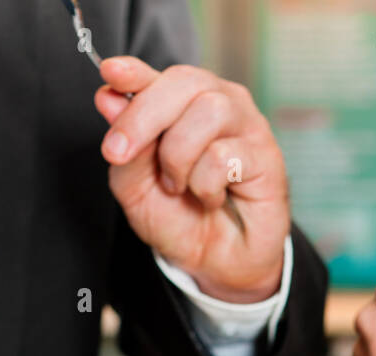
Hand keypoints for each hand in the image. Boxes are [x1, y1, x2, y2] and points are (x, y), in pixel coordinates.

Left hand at [95, 57, 288, 302]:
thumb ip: (124, 147)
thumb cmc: (179, 220)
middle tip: (119, 155)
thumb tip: (108, 98)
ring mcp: (246, 126)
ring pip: (209, 111)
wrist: (215, 264)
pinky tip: (210, 198)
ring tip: (179, 186)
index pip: (160, 76)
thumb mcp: (135, 188)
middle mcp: (217, 104)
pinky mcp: (266, 155)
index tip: (109, 71)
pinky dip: (205, 184)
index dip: (135, 71)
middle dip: (143, 117)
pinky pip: (225, 155)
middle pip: (185, 82)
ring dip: (179, 157)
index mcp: (182, 105)